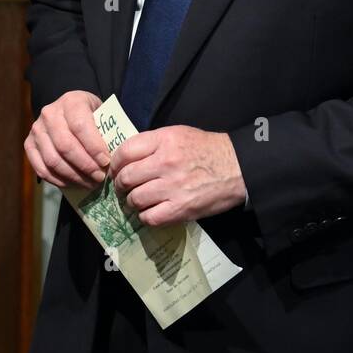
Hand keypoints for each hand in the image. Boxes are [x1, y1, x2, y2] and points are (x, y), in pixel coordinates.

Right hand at [24, 90, 107, 187]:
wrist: (70, 110)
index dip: (93, 147)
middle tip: (100, 177)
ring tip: (90, 183)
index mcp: (71, 101)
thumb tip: (114, 158)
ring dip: (73, 176)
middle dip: (85, 166)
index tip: (106, 161)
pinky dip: (59, 181)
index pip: (80, 126)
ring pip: (53, 160)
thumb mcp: (101, 114)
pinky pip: (42, 169)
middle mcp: (49, 113)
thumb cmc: (91, 115)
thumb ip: (106, 131)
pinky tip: (74, 183)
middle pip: (65, 146)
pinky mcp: (29, 145)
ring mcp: (36, 130)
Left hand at [110, 125, 244, 226]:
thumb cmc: (207, 150)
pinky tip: (152, 211)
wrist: (237, 168)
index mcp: (165, 140)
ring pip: (134, 199)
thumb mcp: (179, 134)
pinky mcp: (181, 209)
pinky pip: (149, 217)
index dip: (115, 163)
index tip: (117, 169)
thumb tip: (127, 157)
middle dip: (121, 185)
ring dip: (133, 202)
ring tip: (139, 200)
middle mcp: (166, 162)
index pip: (125, 152)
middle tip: (125, 188)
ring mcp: (172, 187)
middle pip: (125, 177)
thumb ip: (153, 144)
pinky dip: (146, 216)